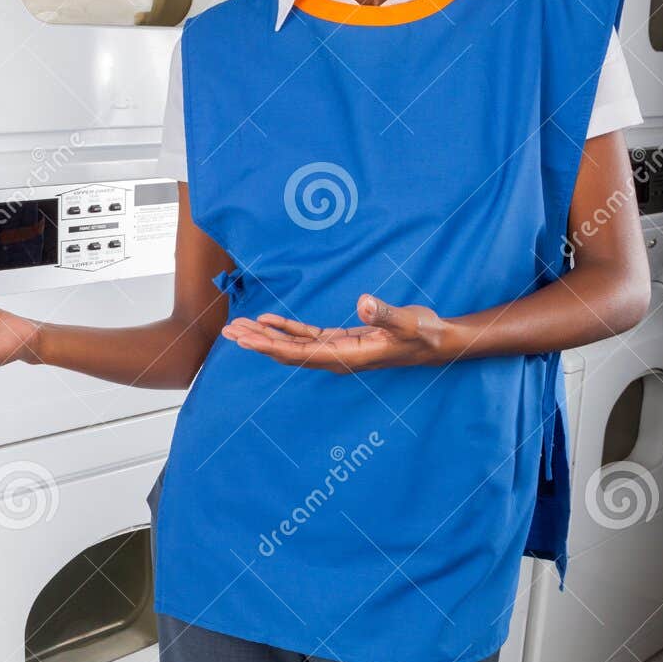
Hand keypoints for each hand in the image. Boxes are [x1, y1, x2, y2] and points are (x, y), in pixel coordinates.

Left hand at [220, 294, 451, 371]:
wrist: (435, 342)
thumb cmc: (423, 333)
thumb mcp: (407, 322)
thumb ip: (384, 314)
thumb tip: (363, 303)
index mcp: (347, 357)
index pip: (300, 353)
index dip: (271, 346)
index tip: (245, 340)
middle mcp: (336, 358)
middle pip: (287, 353)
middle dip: (257, 343)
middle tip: (227, 333)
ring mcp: (336, 351)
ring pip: (292, 346)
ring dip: (264, 337)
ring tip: (236, 328)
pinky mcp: (340, 341)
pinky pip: (305, 336)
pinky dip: (285, 329)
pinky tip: (266, 320)